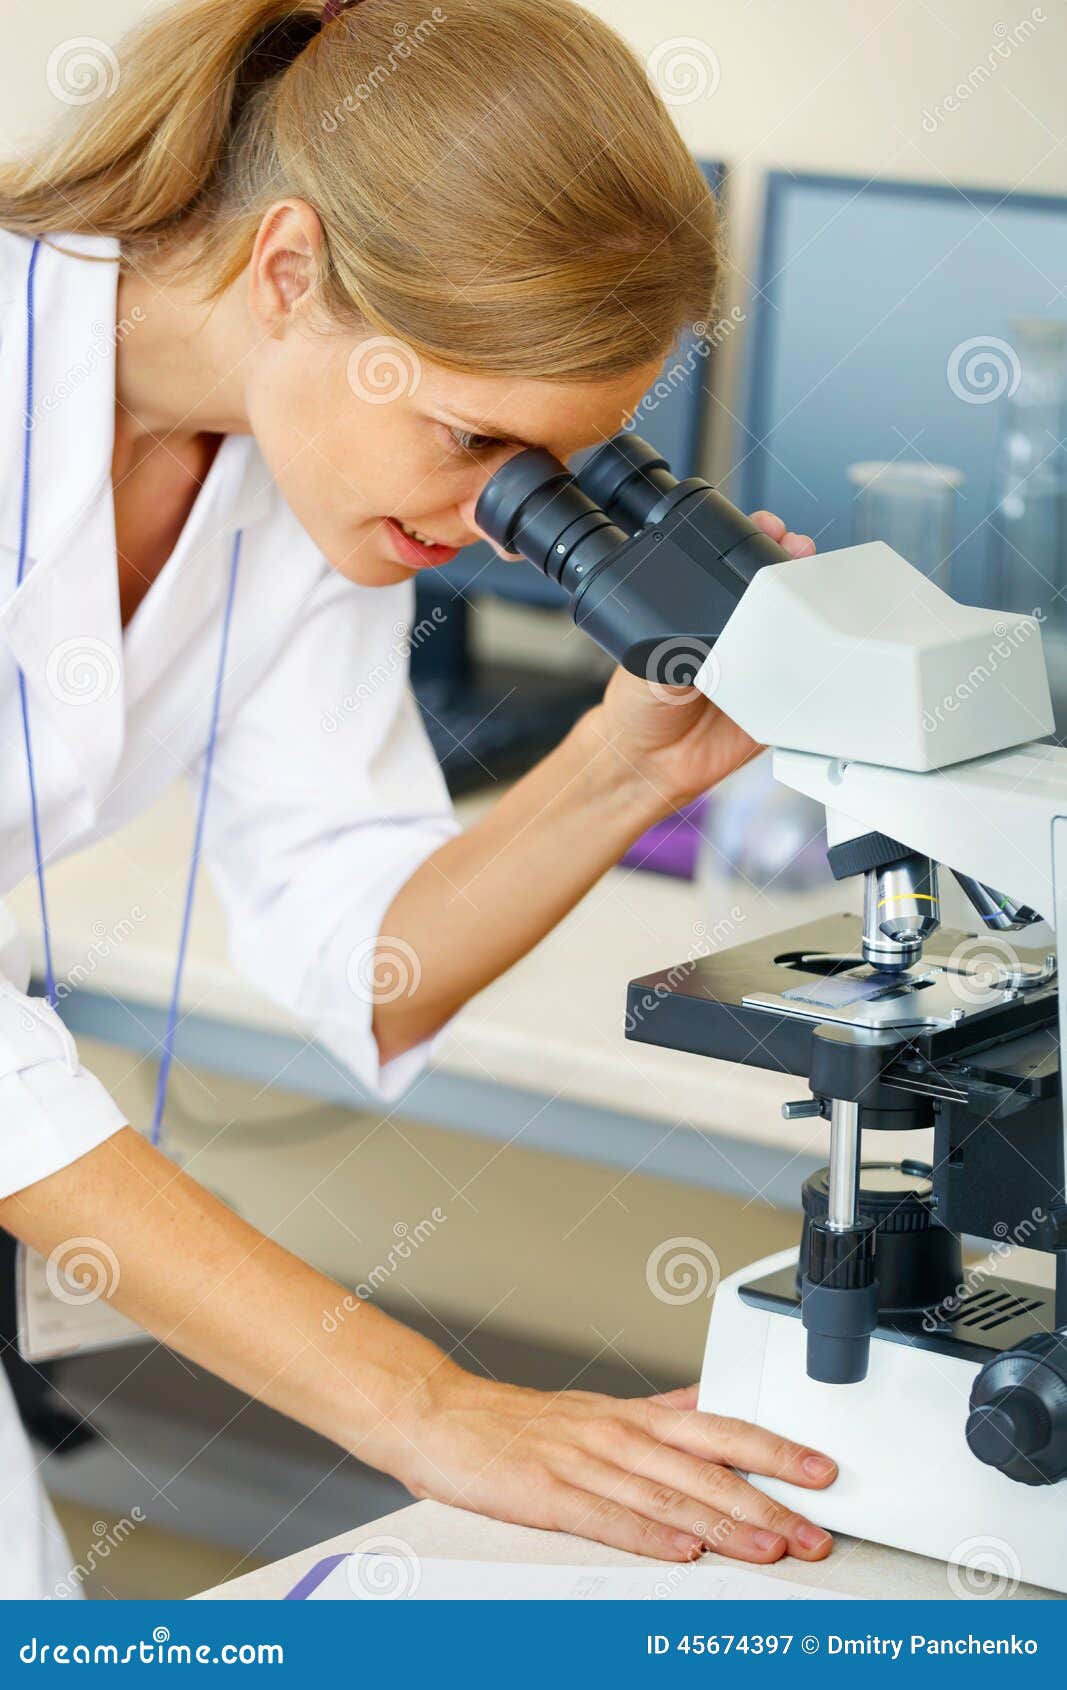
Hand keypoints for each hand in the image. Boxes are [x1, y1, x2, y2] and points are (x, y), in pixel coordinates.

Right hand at [399, 1364, 836, 1563]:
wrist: (439, 1417)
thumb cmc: (519, 1422)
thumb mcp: (600, 1409)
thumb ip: (659, 1414)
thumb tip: (712, 1405)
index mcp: (633, 1415)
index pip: (720, 1429)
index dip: (775, 1449)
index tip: (822, 1472)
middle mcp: (616, 1434)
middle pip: (706, 1467)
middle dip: (768, 1501)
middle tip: (814, 1531)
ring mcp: (582, 1463)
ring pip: (667, 1494)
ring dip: (724, 1525)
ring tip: (769, 1549)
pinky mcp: (546, 1494)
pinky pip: (606, 1518)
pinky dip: (647, 1535)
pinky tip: (682, 1553)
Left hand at [595, 513, 815, 810]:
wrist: (651, 764)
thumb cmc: (639, 708)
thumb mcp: (648, 668)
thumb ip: (676, 650)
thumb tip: (700, 643)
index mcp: (702, 610)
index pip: (733, 562)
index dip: (754, 538)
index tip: (765, 526)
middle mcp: (737, 629)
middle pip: (776, 582)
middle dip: (793, 557)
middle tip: (795, 547)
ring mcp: (763, 660)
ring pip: (800, 620)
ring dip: (815, 598)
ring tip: (815, 579)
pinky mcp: (782, 696)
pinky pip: (810, 674)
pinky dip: (823, 656)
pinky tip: (824, 640)